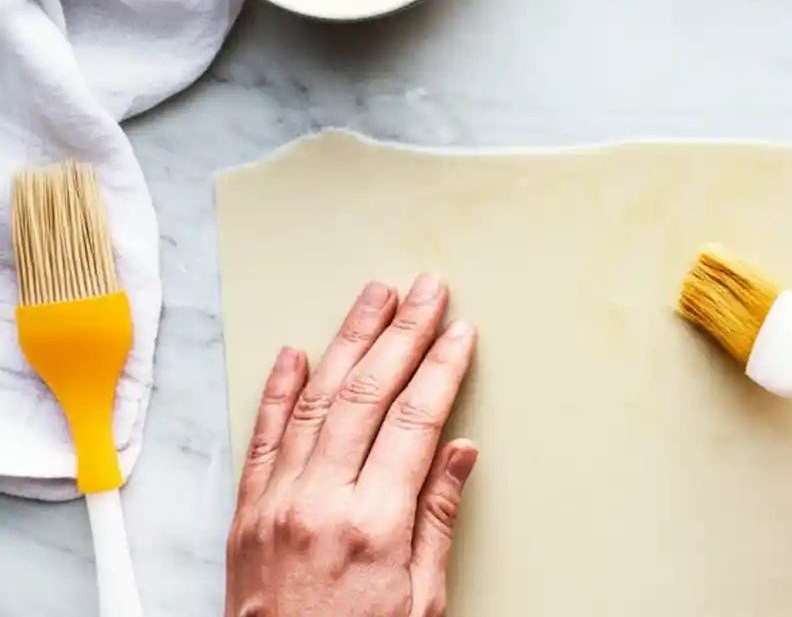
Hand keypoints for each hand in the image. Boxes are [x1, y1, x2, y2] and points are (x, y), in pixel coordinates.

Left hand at [226, 275, 477, 616]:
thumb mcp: (422, 598)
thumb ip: (437, 517)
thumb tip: (459, 451)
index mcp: (375, 524)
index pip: (417, 420)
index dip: (442, 368)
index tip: (460, 332)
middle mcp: (321, 501)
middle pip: (368, 394)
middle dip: (403, 332)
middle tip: (426, 290)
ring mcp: (277, 502)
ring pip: (316, 399)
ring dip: (348, 340)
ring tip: (373, 297)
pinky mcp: (247, 512)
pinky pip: (261, 436)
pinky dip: (277, 390)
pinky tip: (295, 353)